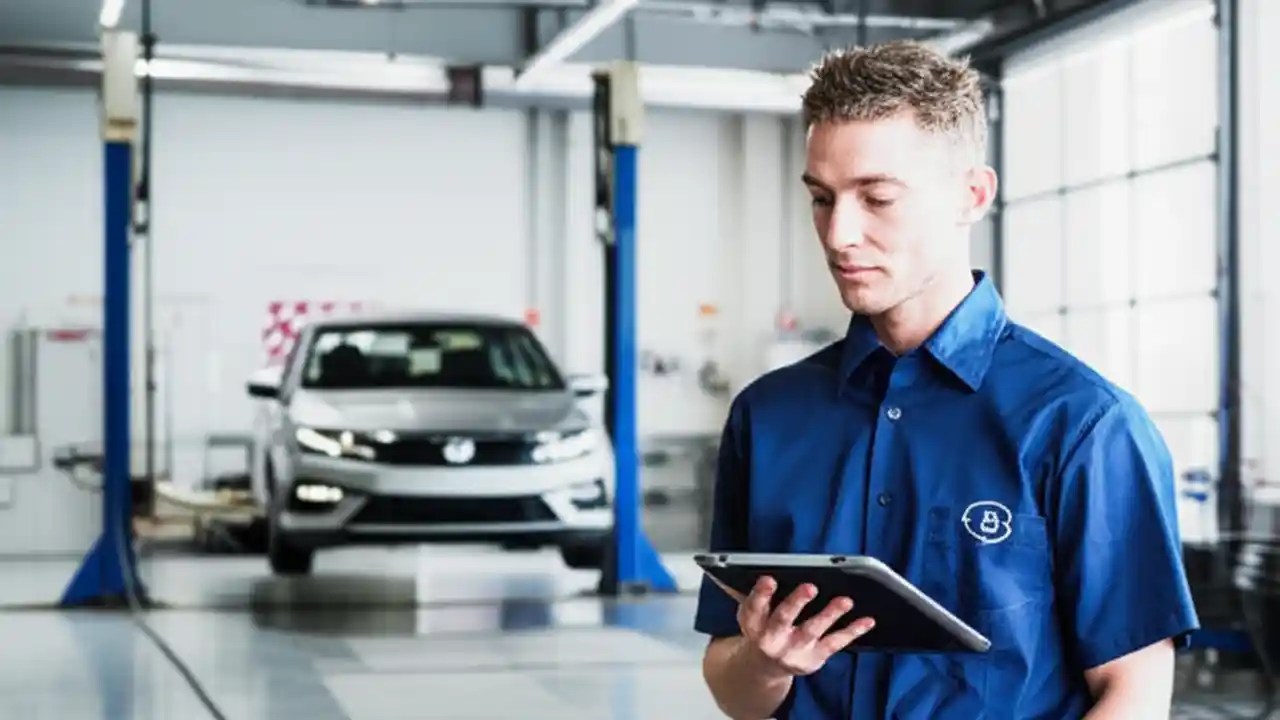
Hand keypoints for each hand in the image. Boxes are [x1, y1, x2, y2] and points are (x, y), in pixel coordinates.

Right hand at [732, 576, 875, 678]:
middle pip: (783, 619)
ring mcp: (794, 650)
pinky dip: (852, 632)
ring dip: (829, 615)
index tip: (769, 579)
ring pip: (812, 630)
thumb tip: (731, 573)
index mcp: (753, 623)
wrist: (766, 666)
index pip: (754, 607)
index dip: (761, 593)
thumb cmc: (762, 628)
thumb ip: (752, 593)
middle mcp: (771, 639)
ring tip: (845, 601)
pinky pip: (834, 643)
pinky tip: (866, 620)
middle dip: (797, 603)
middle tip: (811, 587)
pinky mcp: (814, 658)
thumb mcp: (751, 612)